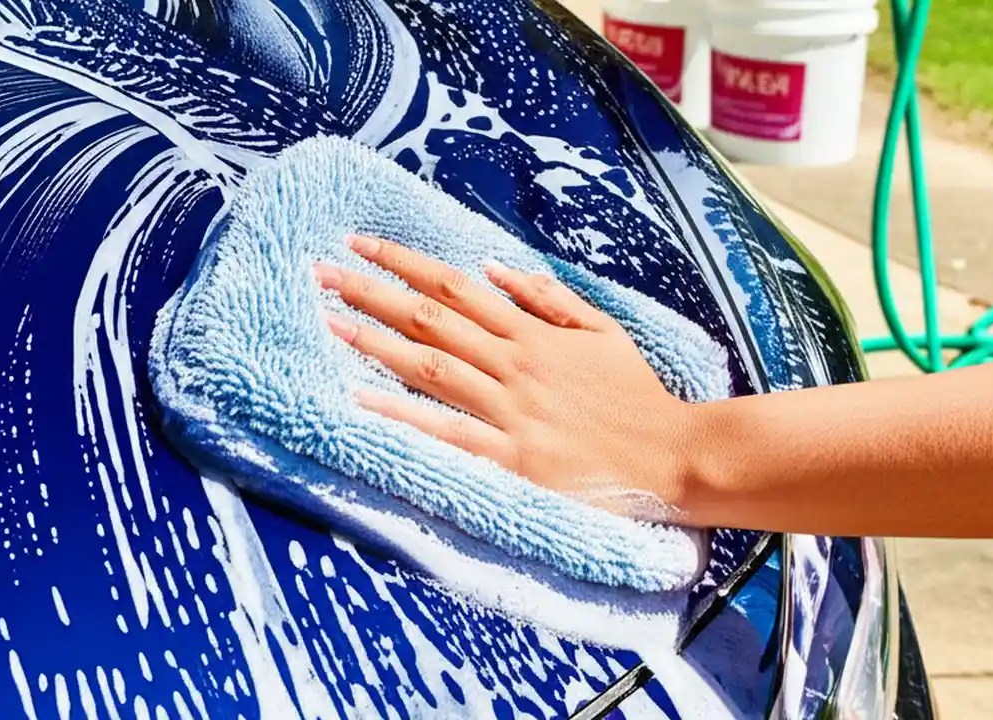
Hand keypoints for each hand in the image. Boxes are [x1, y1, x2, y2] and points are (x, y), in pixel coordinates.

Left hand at [315, 235, 692, 521]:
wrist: (673, 456)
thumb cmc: (637, 395)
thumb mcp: (602, 329)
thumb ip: (548, 297)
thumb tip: (494, 267)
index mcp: (533, 332)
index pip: (453, 286)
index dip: (402, 262)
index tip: (359, 245)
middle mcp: (515, 363)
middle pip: (430, 319)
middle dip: (371, 291)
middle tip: (319, 272)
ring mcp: (511, 410)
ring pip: (431, 366)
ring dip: (375, 341)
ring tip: (327, 321)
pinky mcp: (512, 458)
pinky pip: (448, 431)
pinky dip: (402, 414)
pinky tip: (361, 399)